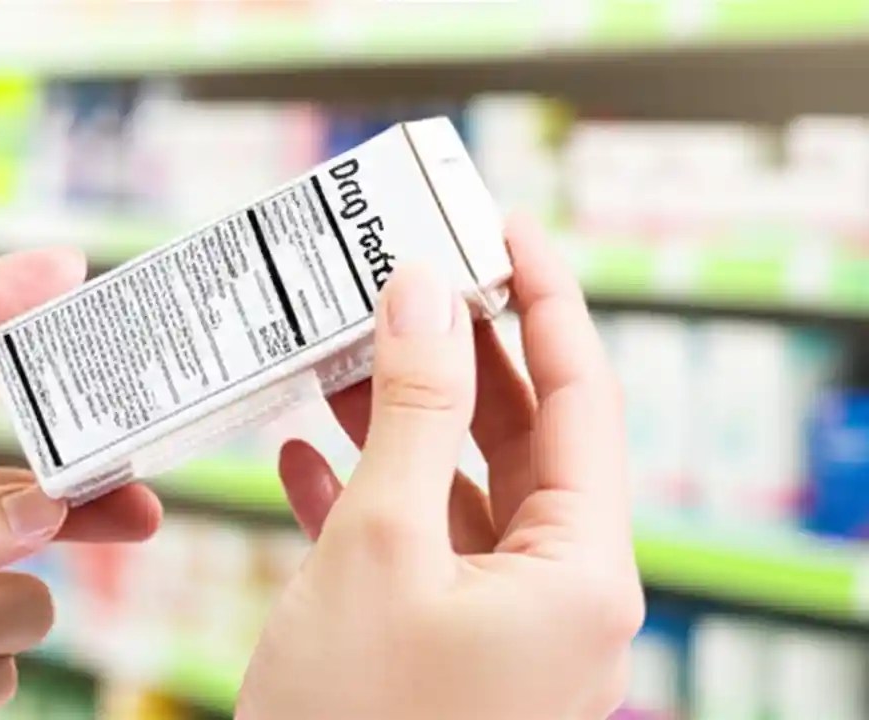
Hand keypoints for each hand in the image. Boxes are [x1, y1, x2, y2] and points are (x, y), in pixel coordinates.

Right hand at [240, 227, 643, 718]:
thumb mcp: (381, 546)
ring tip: (337, 351)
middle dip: (454, 353)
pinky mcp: (440, 644)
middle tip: (404, 276)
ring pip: (456, 486)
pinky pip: (414, 545)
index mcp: (581, 569)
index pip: (583, 396)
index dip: (545, 300)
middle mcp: (558, 593)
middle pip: (518, 436)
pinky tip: (301, 456)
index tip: (503, 228)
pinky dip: (363, 494)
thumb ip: (410, 414)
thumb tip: (425, 296)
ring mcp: (499, 622)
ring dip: (396, 419)